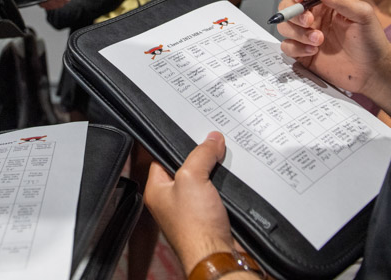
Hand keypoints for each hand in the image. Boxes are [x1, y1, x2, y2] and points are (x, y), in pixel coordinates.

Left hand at [144, 132, 236, 273]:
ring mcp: (192, 210)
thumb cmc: (195, 228)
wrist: (217, 256)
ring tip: (225, 159)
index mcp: (157, 190)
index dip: (176, 145)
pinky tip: (233, 180)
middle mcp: (172, 201)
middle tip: (213, 145)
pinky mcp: (210, 217)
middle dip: (201, 158)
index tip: (191, 133)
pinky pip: (217, 194)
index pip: (161, 158)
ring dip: (216, 173)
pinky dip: (225, 187)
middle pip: (187, 168)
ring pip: (204, 181)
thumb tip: (211, 140)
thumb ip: (201, 154)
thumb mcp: (192, 178)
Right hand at [277, 0, 390, 116]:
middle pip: (288, 6)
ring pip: (285, 26)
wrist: (373, 71)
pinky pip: (287, 46)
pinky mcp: (303, 53)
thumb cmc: (372, 42)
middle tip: (309, 22)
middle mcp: (315, 17)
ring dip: (298, 32)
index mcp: (327, 4)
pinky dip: (297, 48)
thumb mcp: (362, 15)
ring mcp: (307, 35)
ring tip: (318, 40)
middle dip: (294, 13)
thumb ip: (340, 0)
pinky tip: (314, 51)